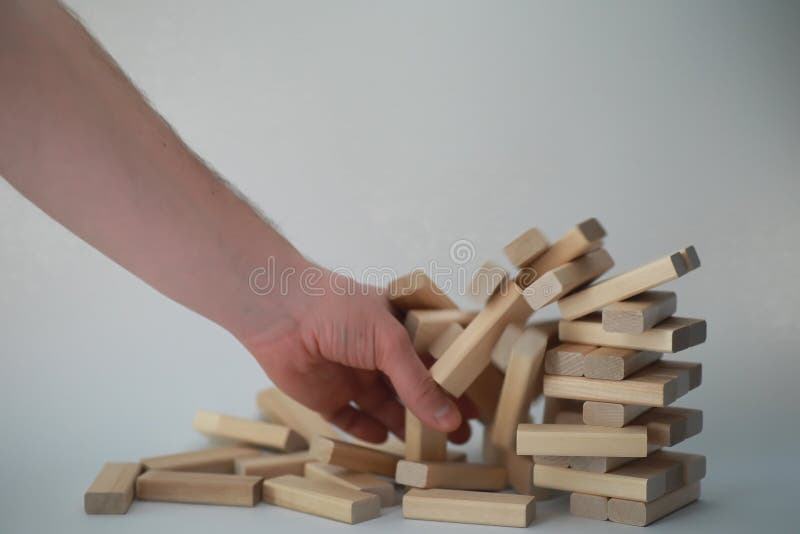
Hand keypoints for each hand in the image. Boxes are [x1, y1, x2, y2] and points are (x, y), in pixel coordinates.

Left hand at [238, 268, 472, 443]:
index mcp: (398, 330)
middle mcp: (377, 355)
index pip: (435, 361)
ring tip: (429, 448)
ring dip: (405, 427)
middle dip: (436, 412)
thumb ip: (418, 383)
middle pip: (413, 390)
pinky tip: (382, 439)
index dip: (454, 383)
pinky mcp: (327, 396)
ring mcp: (353, 376)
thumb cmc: (338, 309)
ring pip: (386, 409)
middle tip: (461, 437)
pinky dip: (366, 431)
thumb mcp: (389, 342)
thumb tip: (449, 418)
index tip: (477, 406)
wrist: (280, 312)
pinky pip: (351, 420)